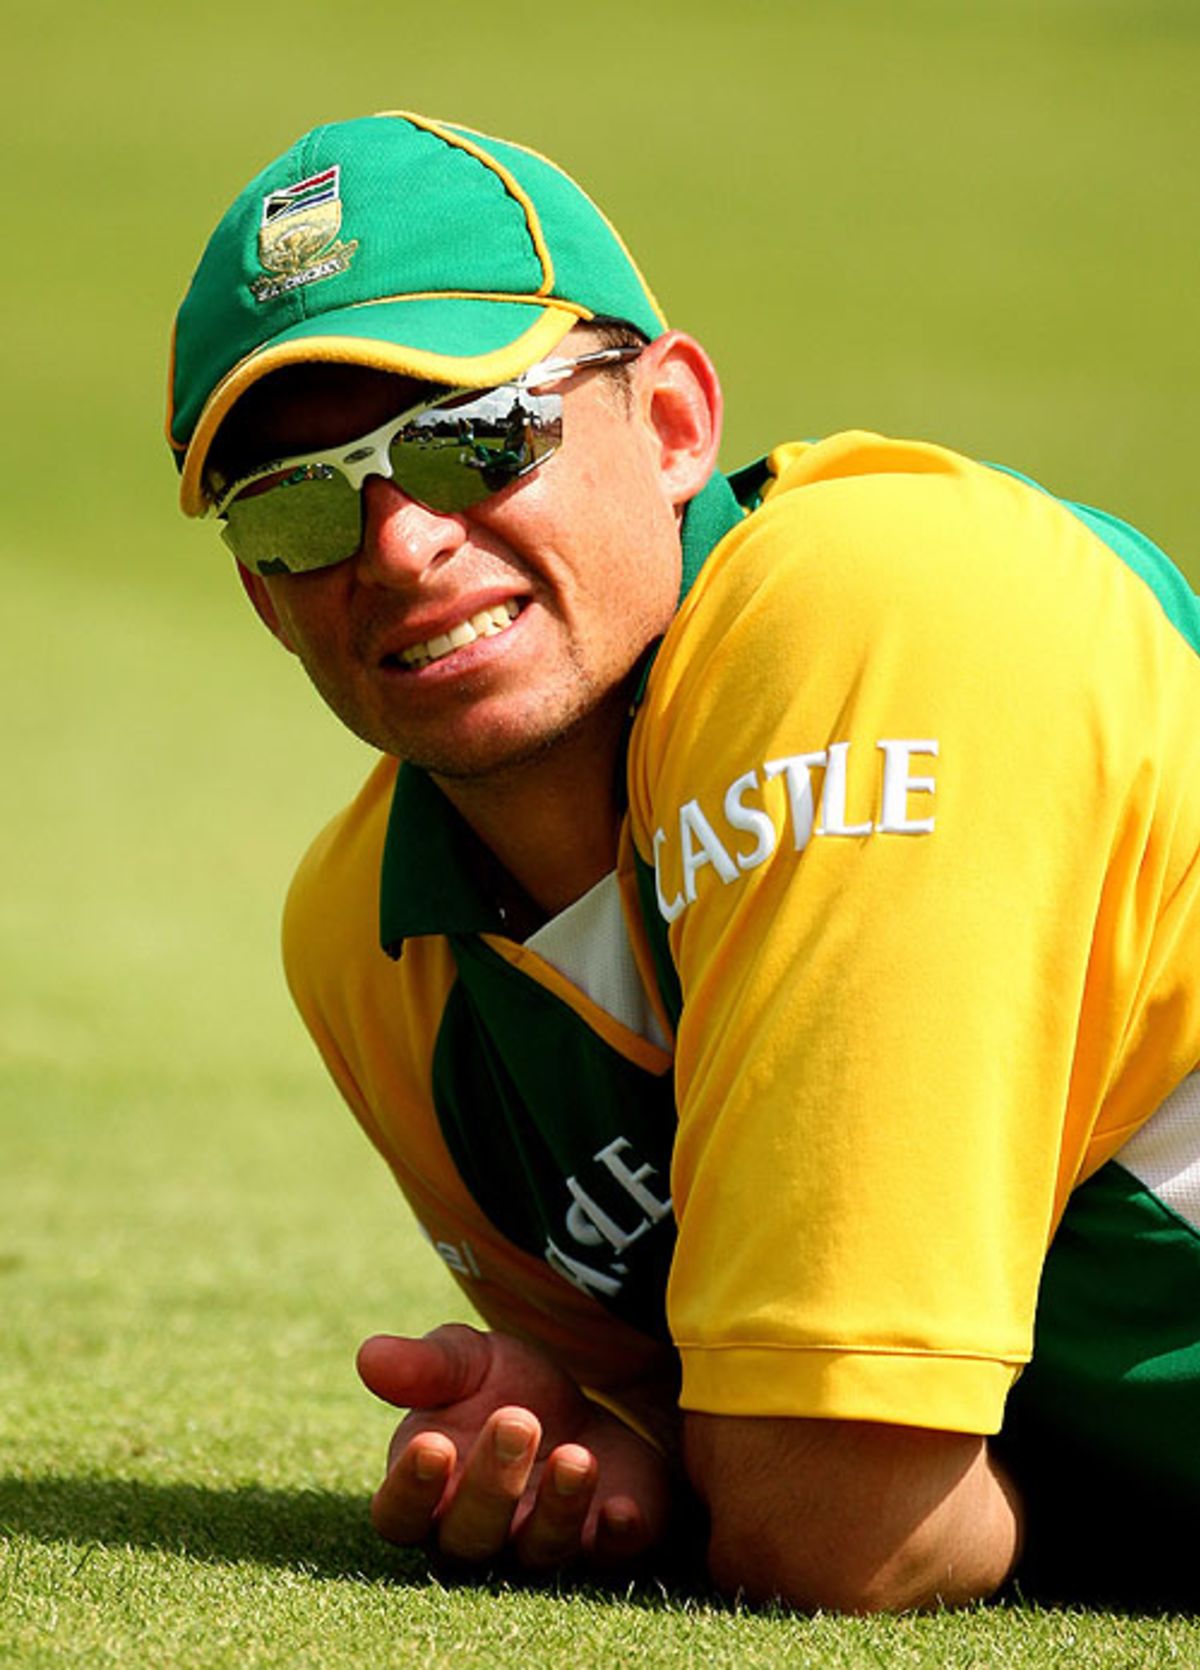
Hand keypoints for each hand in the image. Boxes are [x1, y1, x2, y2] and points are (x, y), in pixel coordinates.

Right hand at [356, 1324, 672, 1571]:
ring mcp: (540, 1543)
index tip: (432, 1444)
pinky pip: (607, 1557)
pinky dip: (616, 1538)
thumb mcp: (467, 1361)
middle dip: (492, 1483)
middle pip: (469, 1537)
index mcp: (430, 1490)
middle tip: (517, 1420)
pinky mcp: (602, 1544)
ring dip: (557, 1508)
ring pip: (538, 1551)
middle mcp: (478, 1531)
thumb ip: (424, 1366)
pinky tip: (624, 1511)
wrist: (584, 1402)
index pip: (399, 1515)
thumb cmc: (505, 1387)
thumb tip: (369, 1355)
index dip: (411, 1489)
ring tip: (575, 1456)